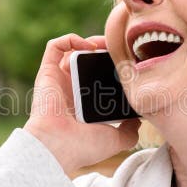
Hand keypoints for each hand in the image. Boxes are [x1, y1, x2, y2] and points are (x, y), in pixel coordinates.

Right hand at [23, 33, 140, 174]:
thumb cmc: (81, 147)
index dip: (112, 69)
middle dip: (104, 52)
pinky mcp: (47, 72)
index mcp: (84, 105)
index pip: (98, 80)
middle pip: (88, 61)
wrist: (57, 147)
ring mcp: (58, 80)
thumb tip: (139, 120)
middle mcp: (70, 90)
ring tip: (107, 44)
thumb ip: (129, 130)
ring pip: (72, 50)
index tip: (128, 66)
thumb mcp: (115, 140)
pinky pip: (54, 47)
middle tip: (120, 52)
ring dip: (91, 42)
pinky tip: (88, 46)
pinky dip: (70, 40)